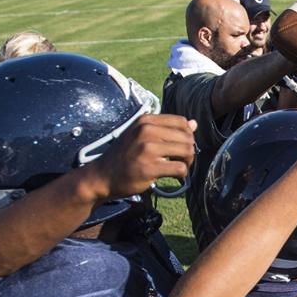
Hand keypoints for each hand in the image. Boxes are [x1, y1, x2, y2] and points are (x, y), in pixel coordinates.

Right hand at [79, 114, 196, 201]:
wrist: (102, 176)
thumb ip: (167, 128)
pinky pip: (180, 168)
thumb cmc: (124, 155)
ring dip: (188, 162)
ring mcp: (147, 149)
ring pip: (187, 151)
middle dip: (189, 150)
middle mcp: (146, 131)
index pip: (181, 121)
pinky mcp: (149, 168)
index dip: (187, 135)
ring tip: (178, 167)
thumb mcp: (141, 135)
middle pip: (187, 137)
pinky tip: (174, 176)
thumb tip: (194, 124)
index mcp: (145, 121)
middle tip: (181, 160)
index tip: (180, 146)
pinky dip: (182, 174)